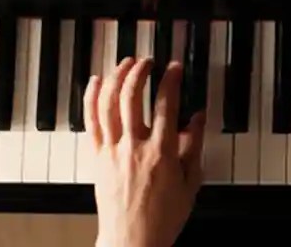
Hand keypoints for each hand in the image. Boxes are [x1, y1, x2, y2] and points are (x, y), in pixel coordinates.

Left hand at [86, 57, 205, 246]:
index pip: (165, 105)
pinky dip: (91, 97)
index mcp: (161, 153)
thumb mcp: (191, 182)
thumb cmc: (163, 217)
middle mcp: (134, 147)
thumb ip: (195, 146)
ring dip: (116, 78)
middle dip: (140, 72)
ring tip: (125, 64)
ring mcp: (112, 152)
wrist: (132, 241)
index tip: (174, 68)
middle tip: (148, 62)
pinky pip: (91, 121)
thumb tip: (199, 118)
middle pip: (132, 97)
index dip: (171, 80)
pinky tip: (97, 82)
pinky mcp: (97, 158)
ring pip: (108, 104)